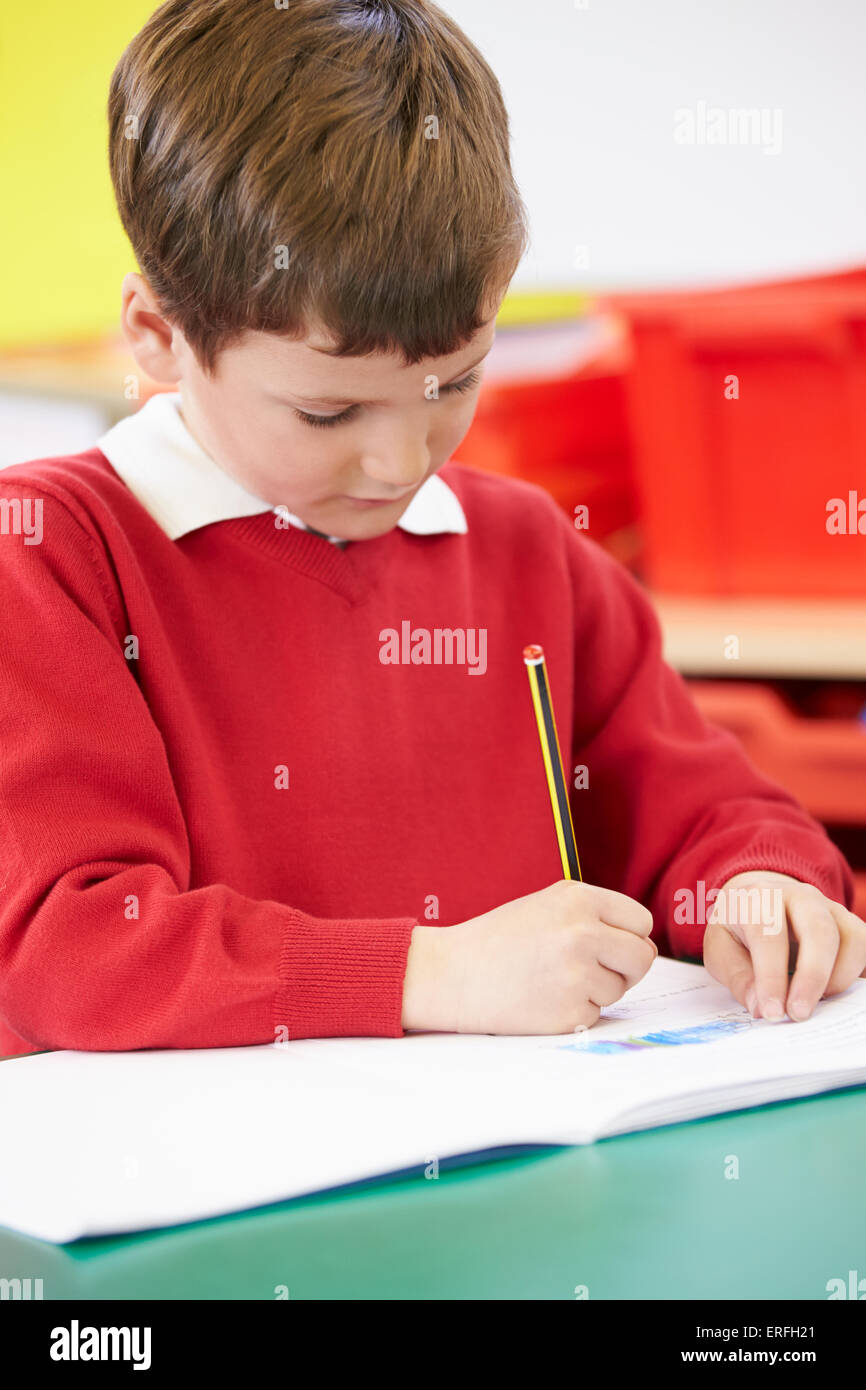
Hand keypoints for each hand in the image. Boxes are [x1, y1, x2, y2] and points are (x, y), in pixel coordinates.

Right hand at [401, 879, 656, 1034]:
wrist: (450, 974)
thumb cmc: (498, 939)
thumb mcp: (548, 905)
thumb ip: (596, 916)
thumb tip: (644, 946)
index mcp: (579, 898)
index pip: (641, 922)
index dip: (628, 937)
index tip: (609, 945)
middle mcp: (583, 933)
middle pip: (642, 958)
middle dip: (624, 968)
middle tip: (591, 969)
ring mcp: (577, 974)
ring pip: (618, 990)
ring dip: (594, 991)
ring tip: (550, 979)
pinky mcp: (568, 1013)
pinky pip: (594, 1015)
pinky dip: (573, 1013)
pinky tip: (541, 999)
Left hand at [703, 870, 865, 1020]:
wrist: (759, 900)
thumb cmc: (738, 927)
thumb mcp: (721, 949)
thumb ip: (738, 978)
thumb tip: (761, 1009)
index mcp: (759, 898)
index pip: (769, 935)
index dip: (772, 977)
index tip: (773, 1012)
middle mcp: (799, 896)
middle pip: (819, 930)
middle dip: (812, 978)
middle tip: (799, 1014)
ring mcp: (829, 907)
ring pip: (850, 938)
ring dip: (836, 979)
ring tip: (811, 1002)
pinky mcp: (848, 922)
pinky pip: (862, 945)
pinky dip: (852, 974)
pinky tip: (829, 994)